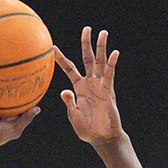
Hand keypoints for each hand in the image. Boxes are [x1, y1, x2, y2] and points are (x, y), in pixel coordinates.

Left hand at [55, 27, 122, 144]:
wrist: (102, 138)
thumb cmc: (87, 129)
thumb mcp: (73, 115)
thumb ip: (69, 103)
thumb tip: (65, 91)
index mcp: (79, 87)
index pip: (69, 68)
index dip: (61, 58)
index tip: (53, 47)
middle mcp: (90, 83)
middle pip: (88, 59)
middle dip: (87, 44)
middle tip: (87, 29)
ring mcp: (100, 85)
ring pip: (100, 62)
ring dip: (102, 48)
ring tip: (103, 33)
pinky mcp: (108, 91)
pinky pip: (110, 75)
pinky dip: (111, 64)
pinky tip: (114, 53)